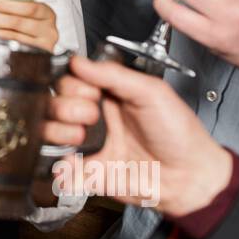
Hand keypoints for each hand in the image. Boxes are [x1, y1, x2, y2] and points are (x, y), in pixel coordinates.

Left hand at [0, 0, 58, 51]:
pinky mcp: (35, 58)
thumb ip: (6, 0)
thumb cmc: (33, 25)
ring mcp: (43, 46)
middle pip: (18, 23)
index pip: (29, 7)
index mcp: (47, 13)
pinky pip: (11, 49)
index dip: (8, 4)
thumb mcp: (24, 10)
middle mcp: (48, 30)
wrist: (44, 47)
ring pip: (12, 37)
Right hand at [42, 54, 232, 218]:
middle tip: (91, 115)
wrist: (189, 177)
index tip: (89, 92)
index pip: (71, 80)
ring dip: (58, 131)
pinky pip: (61, 168)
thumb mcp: (152, 93)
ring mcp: (91, 144)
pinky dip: (62, 166)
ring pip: (49, 132)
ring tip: (80, 137)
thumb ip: (115, 75)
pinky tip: (76, 161)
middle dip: (65, 107)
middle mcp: (96, 117)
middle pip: (54, 103)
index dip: (72, 84)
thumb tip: (80, 62)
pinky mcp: (90, 171)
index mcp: (109, 94)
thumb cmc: (179, 134)